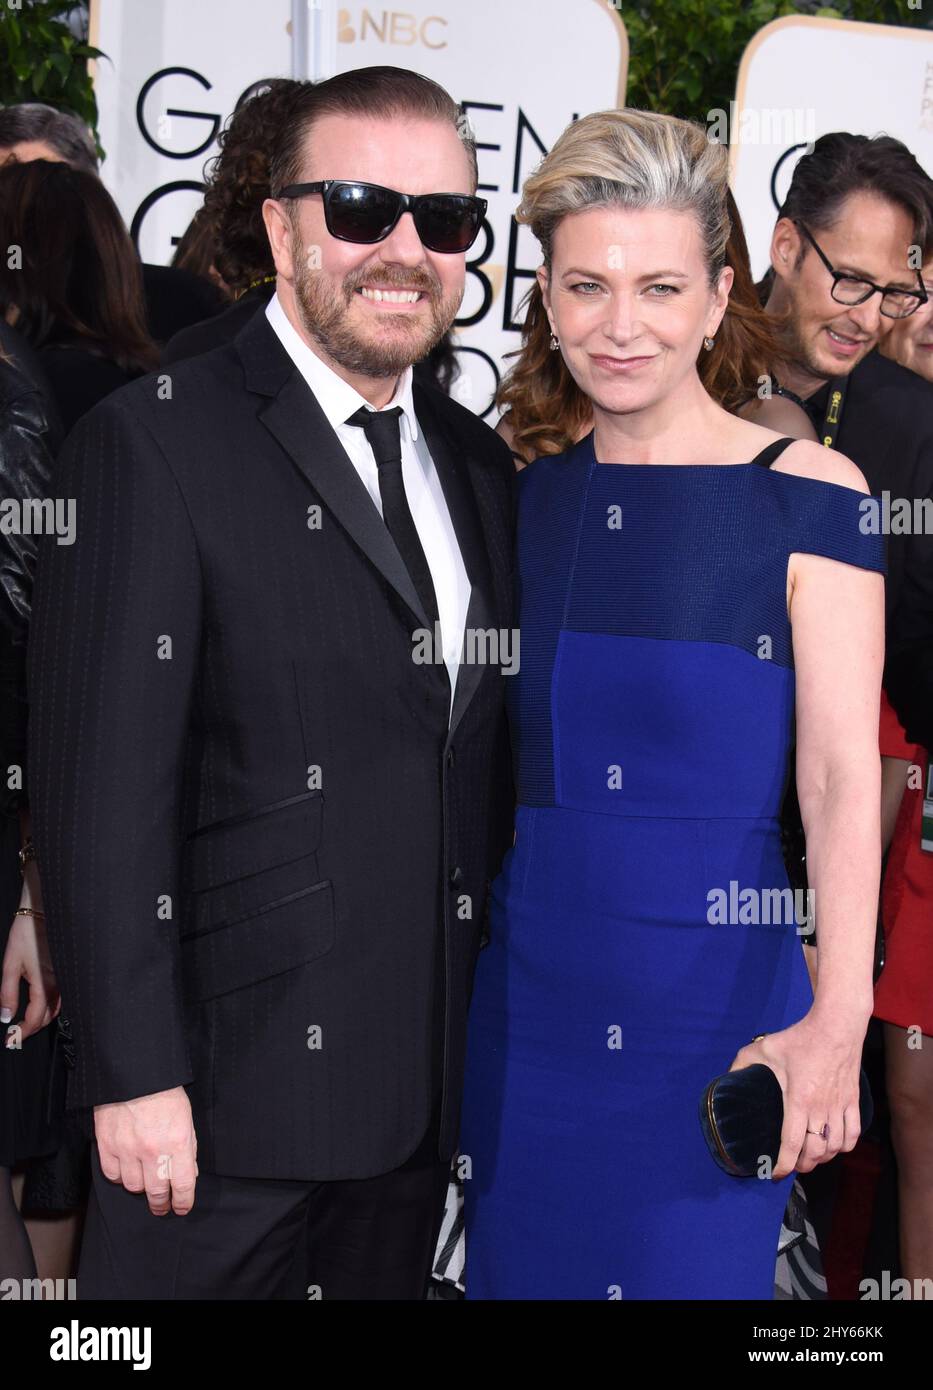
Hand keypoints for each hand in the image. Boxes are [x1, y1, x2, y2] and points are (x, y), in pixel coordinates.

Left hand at [1, 907, 60, 1043]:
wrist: (42, 912)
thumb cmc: (25, 934)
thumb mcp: (9, 964)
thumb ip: (8, 993)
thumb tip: (5, 1016)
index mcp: (43, 981)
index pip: (36, 1016)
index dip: (23, 1031)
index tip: (11, 1040)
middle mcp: (57, 982)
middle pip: (49, 1016)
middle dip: (32, 1028)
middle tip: (16, 1035)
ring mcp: (64, 977)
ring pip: (57, 1007)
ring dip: (42, 1019)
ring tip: (26, 1024)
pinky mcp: (65, 971)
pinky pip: (62, 997)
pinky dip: (50, 1008)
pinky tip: (40, 1007)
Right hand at [94, 1087, 198, 1215]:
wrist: (135, 1072)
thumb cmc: (165, 1092)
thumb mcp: (186, 1118)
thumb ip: (188, 1148)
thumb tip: (187, 1174)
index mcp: (178, 1142)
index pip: (183, 1185)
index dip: (184, 1202)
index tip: (182, 1207)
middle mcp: (153, 1150)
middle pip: (157, 1192)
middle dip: (161, 1204)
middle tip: (162, 1207)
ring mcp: (128, 1149)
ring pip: (133, 1186)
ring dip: (141, 1188)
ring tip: (145, 1182)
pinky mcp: (107, 1145)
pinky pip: (113, 1175)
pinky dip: (120, 1177)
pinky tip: (127, 1171)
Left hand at [728, 1011, 866, 1180]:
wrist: (837, 1026)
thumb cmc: (800, 1038)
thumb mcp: (765, 1047)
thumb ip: (742, 1062)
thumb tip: (726, 1076)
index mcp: (799, 1100)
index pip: (793, 1144)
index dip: (783, 1165)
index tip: (774, 1173)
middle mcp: (822, 1109)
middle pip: (815, 1153)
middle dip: (802, 1166)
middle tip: (791, 1165)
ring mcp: (840, 1107)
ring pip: (835, 1148)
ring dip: (822, 1158)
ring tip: (810, 1158)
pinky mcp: (854, 1102)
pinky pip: (853, 1135)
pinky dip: (844, 1146)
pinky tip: (834, 1145)